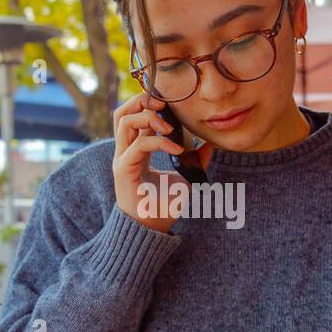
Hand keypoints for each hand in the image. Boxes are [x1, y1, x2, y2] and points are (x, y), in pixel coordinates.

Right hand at [112, 93, 186, 233]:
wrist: (152, 229)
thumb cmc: (164, 206)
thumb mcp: (185, 178)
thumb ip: (196, 160)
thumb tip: (209, 144)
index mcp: (136, 150)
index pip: (134, 116)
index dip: (148, 105)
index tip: (170, 106)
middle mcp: (125, 151)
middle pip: (121, 113)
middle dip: (141, 101)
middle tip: (163, 104)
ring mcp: (122, 159)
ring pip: (123, 122)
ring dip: (147, 117)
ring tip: (169, 125)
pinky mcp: (124, 169)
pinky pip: (139, 145)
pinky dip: (159, 142)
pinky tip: (176, 149)